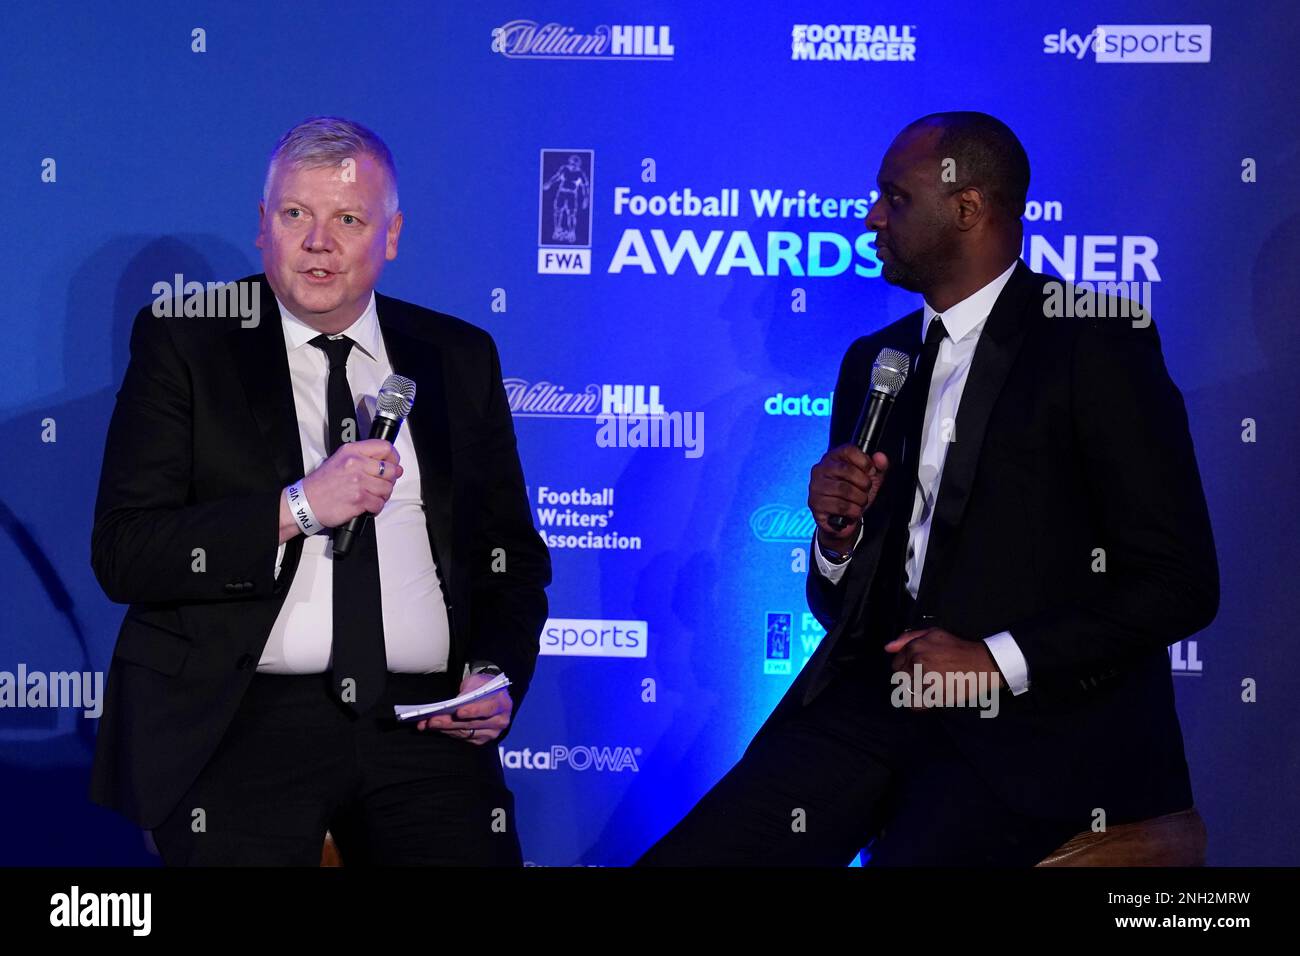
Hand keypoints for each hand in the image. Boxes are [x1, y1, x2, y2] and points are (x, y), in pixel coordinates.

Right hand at [300, 439, 402, 528]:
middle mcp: (356, 464)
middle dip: (389, 480)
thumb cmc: (323, 483)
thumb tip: (395, 467)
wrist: (306, 502)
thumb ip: (366, 459)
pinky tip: (366, 505)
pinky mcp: (359, 499)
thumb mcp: (341, 460)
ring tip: (370, 496)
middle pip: (390, 470)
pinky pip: (379, 504)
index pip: (385, 447)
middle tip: (380, 485)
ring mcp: (358, 482)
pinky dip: (375, 507)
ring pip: (387, 488)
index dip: (393, 458)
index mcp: (352, 451)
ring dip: (382, 495)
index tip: (392, 465)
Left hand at [415, 672, 512, 744]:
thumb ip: (468, 691)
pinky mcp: (480, 739)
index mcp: (502, 704)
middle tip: (432, 720)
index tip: (458, 712)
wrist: (489, 694)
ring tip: (427, 723)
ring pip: (464, 732)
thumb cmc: (482, 685)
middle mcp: (500, 721)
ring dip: (444, 728)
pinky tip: (435, 728)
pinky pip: (462, 737)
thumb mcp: (477, 682)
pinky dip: (447, 732)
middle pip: (472, 723)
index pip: (488, 709)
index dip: (473, 711)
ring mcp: (491, 733)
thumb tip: (454, 703)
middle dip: (450, 721)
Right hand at [809, 444, 888, 550]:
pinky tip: (854, 511)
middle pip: (847, 470)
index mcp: (833, 457)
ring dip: (860, 499)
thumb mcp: (870, 478)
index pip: (848, 450)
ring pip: (844, 490)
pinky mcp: (815, 503)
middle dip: (864, 483)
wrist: (843, 517)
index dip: (864, 461)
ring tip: (860, 502)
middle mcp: (821, 469)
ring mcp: (816, 486)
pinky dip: (853, 511)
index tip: (870, 471)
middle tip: (866, 490)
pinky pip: (839, 506)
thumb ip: (878, 466)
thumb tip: (880, 457)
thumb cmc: (854, 493)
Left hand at [885, 627, 1006, 708]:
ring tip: (929, 687)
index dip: (906, 668)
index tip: (918, 669)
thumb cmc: (957, 647)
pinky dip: (918, 704)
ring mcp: (926, 680)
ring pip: (906, 691)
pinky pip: (914, 705)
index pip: (896, 664)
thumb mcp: (933, 634)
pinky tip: (928, 698)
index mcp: (915, 648)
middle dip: (909, 679)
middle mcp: (917, 663)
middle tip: (926, 678)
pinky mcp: (935, 695)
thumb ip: (908, 638)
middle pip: (899, 678)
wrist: (982, 663)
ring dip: (915, 691)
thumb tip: (887, 648)